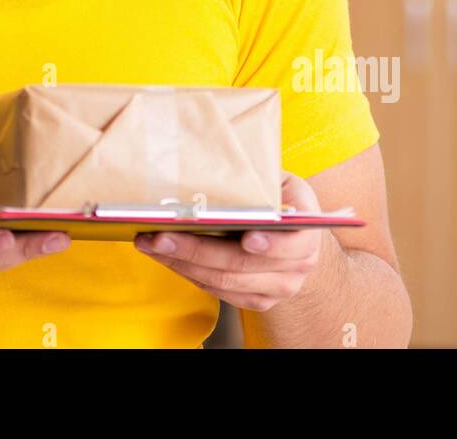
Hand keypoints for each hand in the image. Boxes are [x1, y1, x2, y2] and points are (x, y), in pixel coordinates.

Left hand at [133, 171, 326, 312]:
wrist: (299, 237)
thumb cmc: (281, 200)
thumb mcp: (278, 180)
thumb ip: (258, 179)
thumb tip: (214, 156)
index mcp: (306, 231)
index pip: (293, 244)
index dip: (270, 244)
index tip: (247, 238)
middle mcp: (298, 266)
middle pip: (242, 265)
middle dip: (196, 250)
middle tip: (161, 235)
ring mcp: (277, 287)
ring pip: (224, 281)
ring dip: (182, 263)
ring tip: (150, 243)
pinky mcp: (256, 300)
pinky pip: (217, 291)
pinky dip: (187, 272)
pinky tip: (165, 255)